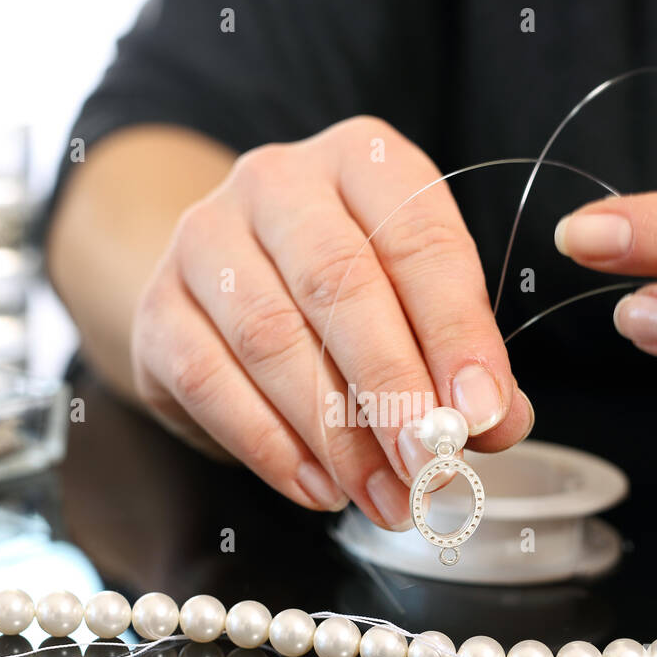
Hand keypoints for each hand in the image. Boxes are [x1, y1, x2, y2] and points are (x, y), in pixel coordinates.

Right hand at [131, 116, 531, 530]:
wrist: (222, 287)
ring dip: (337, 435)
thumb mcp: (414, 303)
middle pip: (338, 284)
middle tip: (430, 466)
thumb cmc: (343, 294)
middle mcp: (277, 183)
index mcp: (362, 160)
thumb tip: (498, 424)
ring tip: (386, 496)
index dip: (457, 332)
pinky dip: (272, 447)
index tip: (484, 413)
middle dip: (392, 389)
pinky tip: (321, 488)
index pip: (419, 240)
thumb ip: (461, 358)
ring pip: (271, 338)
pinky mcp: (158, 309)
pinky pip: (211, 382)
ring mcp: (204, 239)